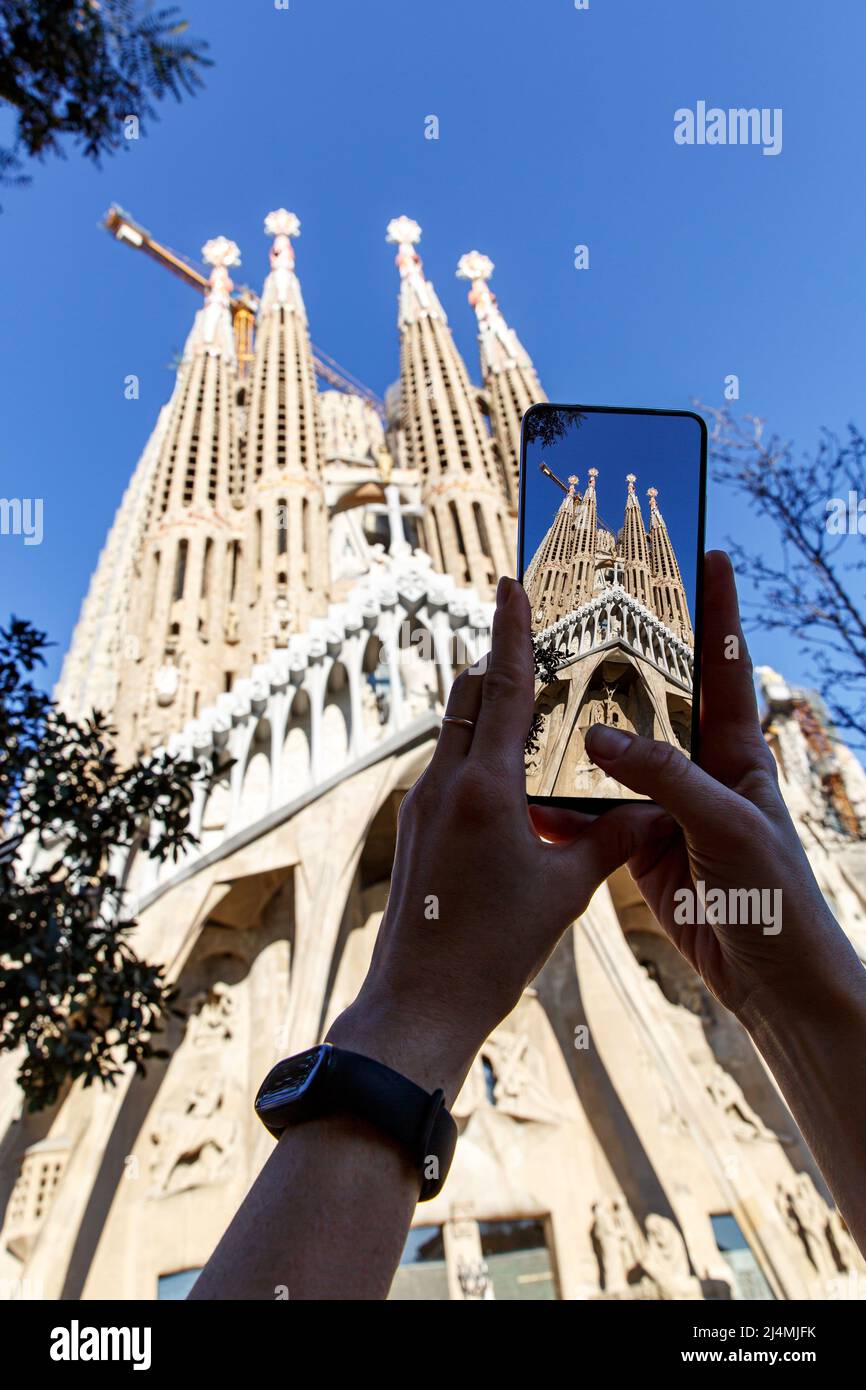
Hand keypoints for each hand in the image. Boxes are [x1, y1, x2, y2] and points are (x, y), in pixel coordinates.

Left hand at [330, 576, 658, 1101]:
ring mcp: (421, 806)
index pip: (501, 688)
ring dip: (486, 711)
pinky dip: (474, 754)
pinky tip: (505, 782)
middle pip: (468, 698)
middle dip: (498, 664)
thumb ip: (609, 843)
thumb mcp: (565, 892)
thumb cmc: (492, 949)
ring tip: (527, 711)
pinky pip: (446, 769)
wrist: (419, 1001)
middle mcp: (444, 785)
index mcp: (484, 789)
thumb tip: (649, 814)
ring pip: (452, 732)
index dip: (512, 632)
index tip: (510, 584)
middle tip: (533, 645)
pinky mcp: (415, 829)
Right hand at [568, 551, 858, 1024]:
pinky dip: (563, 811)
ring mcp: (669, 813)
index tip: (709, 555)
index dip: (719, 611)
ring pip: (615, 764)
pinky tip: (529, 799)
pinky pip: (595, 820)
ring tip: (535, 704)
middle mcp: (701, 775)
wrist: (775, 982)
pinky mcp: (642, 852)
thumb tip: (599, 738)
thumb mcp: (726, 826)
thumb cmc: (777, 897)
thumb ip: (664, 779)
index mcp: (737, 755)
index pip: (726, 667)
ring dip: (578, 742)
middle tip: (585, 620)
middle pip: (657, 705)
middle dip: (624, 664)